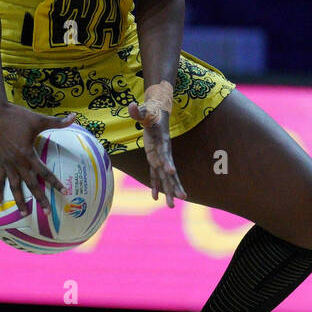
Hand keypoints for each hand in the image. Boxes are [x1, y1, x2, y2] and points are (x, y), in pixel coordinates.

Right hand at [0, 103, 75, 212]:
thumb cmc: (18, 116)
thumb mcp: (39, 119)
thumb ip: (57, 122)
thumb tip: (74, 117)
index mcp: (28, 154)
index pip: (45, 173)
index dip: (55, 183)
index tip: (65, 192)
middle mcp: (17, 162)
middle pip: (31, 185)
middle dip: (40, 199)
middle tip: (48, 213)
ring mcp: (7, 163)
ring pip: (14, 186)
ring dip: (19, 201)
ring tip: (24, 214)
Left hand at [128, 81, 185, 206]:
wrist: (157, 113)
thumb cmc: (150, 111)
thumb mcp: (143, 111)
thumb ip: (137, 111)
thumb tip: (131, 106)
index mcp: (162, 141)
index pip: (165, 153)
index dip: (167, 162)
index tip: (171, 172)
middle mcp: (163, 152)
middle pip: (170, 171)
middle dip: (174, 185)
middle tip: (181, 198)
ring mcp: (160, 157)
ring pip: (165, 177)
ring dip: (168, 191)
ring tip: (171, 206)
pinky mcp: (154, 158)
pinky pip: (155, 175)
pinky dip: (154, 185)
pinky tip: (154, 197)